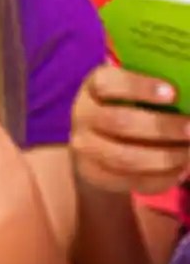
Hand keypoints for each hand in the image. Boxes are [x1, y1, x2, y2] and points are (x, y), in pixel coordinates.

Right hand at [71, 65, 189, 194]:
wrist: (99, 141)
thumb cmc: (129, 106)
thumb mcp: (136, 91)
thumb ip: (160, 91)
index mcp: (94, 87)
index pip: (108, 83)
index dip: (140, 87)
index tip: (173, 93)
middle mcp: (82, 114)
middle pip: (118, 122)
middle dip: (162, 127)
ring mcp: (84, 146)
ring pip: (124, 157)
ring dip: (164, 157)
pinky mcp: (93, 173)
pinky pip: (129, 180)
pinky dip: (161, 178)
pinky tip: (181, 170)